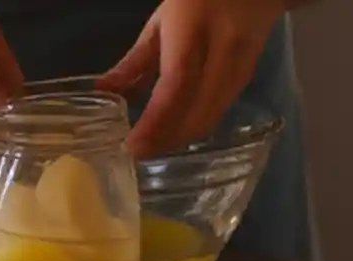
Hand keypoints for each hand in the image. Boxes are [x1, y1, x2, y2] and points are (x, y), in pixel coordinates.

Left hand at [99, 0, 286, 157]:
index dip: (154, 123)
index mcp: (193, 33)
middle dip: (166, 140)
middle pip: (197, 111)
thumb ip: (133, 60)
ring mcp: (241, 65)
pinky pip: (221, 110)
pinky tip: (175, 133)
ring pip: (211, 116)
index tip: (132, 146)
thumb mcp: (160, 23)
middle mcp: (223, 51)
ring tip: (152, 148)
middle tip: (138, 154)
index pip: (175, 88)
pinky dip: (196, 127)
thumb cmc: (197, 0)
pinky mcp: (249, 75)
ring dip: (180, 138)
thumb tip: (103, 91)